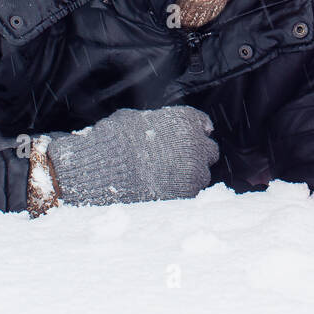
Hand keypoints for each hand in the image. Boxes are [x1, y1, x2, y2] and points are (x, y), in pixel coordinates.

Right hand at [46, 105, 220, 205]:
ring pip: (202, 175)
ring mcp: (194, 170)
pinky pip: (190, 193)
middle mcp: (196, 144)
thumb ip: (156, 122)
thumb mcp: (135, 118)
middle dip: (196, 155)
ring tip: (166, 178)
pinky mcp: (186, 194)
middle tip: (178, 160)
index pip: (202, 124)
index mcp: (185, 120)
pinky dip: (180, 193)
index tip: (189, 138)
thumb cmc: (114, 140)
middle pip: (208, 151)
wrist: (104, 169)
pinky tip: (163, 190)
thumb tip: (155, 126)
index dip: (195, 132)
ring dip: (190, 176)